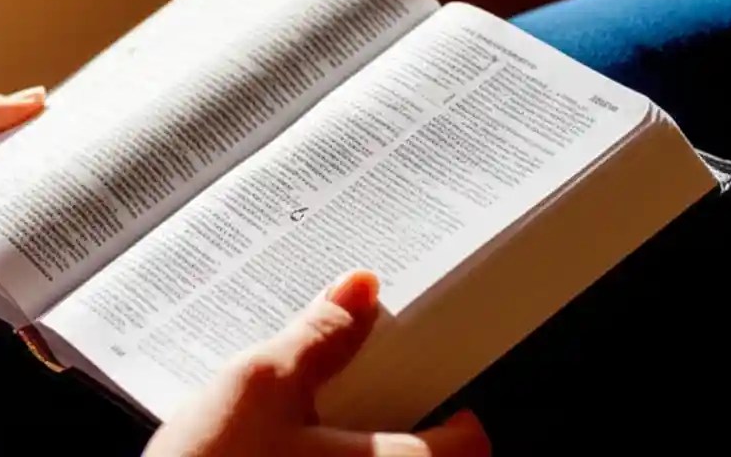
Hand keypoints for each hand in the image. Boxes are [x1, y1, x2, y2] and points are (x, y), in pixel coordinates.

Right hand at [144, 271, 489, 456]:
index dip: (462, 418)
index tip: (443, 395)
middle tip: (359, 389)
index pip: (469, 447)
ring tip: (304, 415)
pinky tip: (265, 448)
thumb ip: (318, 337)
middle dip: (394, 423)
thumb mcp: (261, 385)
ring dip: (344, 445)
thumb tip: (361, 289)